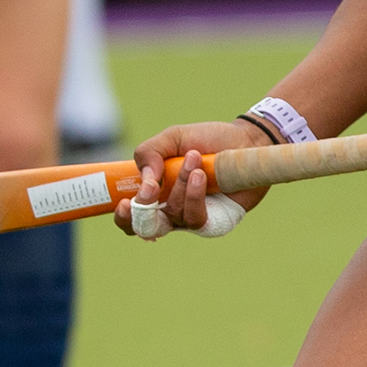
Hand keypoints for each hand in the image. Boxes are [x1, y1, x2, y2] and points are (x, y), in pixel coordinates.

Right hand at [112, 120, 271, 239]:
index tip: (124, 202)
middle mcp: (170, 209)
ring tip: (194, 158)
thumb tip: (144, 183)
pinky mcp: (213, 222)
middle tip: (148, 196)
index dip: (123, 216)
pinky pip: (195, 218)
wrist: (244, 140)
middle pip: (144, 229)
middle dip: (140, 217)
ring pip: (172, 215)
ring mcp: (191, 217)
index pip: (131, 215)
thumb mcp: (173, 138)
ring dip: (180, 185)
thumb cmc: (207, 140)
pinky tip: (201, 175)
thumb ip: (149, 153)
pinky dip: (194, 194)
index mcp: (155, 191)